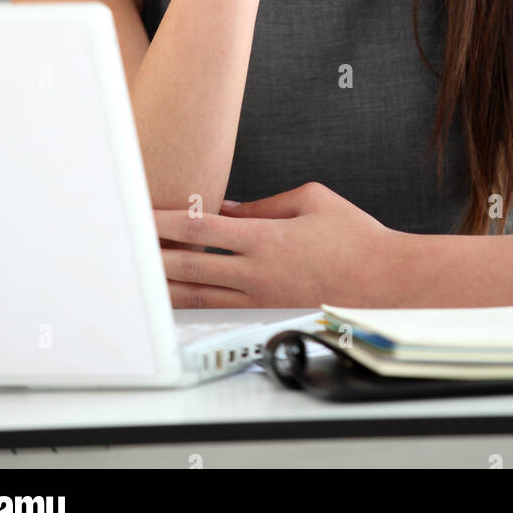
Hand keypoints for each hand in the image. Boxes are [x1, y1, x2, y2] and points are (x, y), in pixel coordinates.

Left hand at [154, 182, 405, 308]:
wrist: (384, 282)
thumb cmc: (354, 237)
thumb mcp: (310, 199)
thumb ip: (263, 204)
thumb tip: (228, 208)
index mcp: (265, 238)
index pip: (201, 227)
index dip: (165, 221)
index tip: (141, 214)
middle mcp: (257, 272)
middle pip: (190, 265)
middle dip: (154, 255)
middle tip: (128, 245)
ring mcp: (260, 298)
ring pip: (200, 295)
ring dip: (167, 285)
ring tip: (141, 276)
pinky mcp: (268, 313)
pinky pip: (222, 307)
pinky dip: (196, 300)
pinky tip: (181, 294)